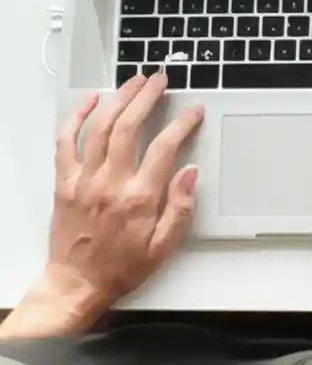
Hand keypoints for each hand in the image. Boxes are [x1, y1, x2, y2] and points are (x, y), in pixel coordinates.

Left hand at [0, 74, 202, 338]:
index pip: (164, 148)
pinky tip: (89, 102)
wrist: (76, 284)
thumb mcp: (163, 247)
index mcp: (138, 198)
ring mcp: (83, 180)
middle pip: (127, 127)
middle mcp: (109, 183)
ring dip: (117, 100)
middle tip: (159, 80)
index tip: (192, 111)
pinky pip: (65, 142)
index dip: (182, 123)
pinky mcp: (64, 182)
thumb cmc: (120, 267)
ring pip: (98, 128)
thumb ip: (180, 208)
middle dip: (146, 98)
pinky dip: (75, 118)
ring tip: (133, 82)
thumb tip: (190, 173)